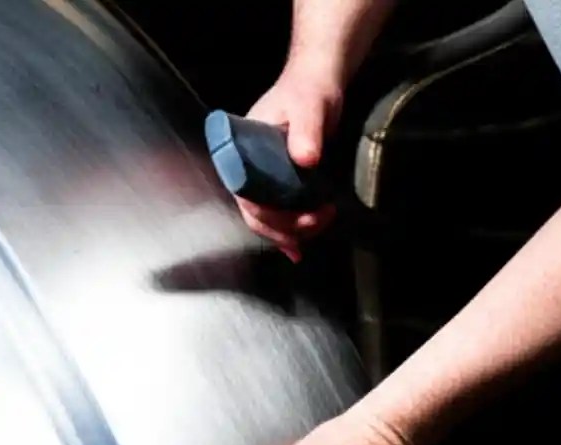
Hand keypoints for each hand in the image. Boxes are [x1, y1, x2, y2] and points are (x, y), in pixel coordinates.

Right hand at [236, 66, 342, 260]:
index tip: (293, 226)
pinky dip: (288, 231)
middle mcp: (245, 169)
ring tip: (320, 223)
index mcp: (240, 153)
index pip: (246, 196)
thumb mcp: (309, 108)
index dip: (267, 218)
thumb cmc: (308, 91)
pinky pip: (276, 212)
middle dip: (284, 228)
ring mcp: (260, 176)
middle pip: (255, 213)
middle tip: (316, 222)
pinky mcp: (277, 181)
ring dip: (290, 231)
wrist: (317, 82)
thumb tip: (306, 160)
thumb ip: (307, 131)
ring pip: (266, 217)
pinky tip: (298, 247)